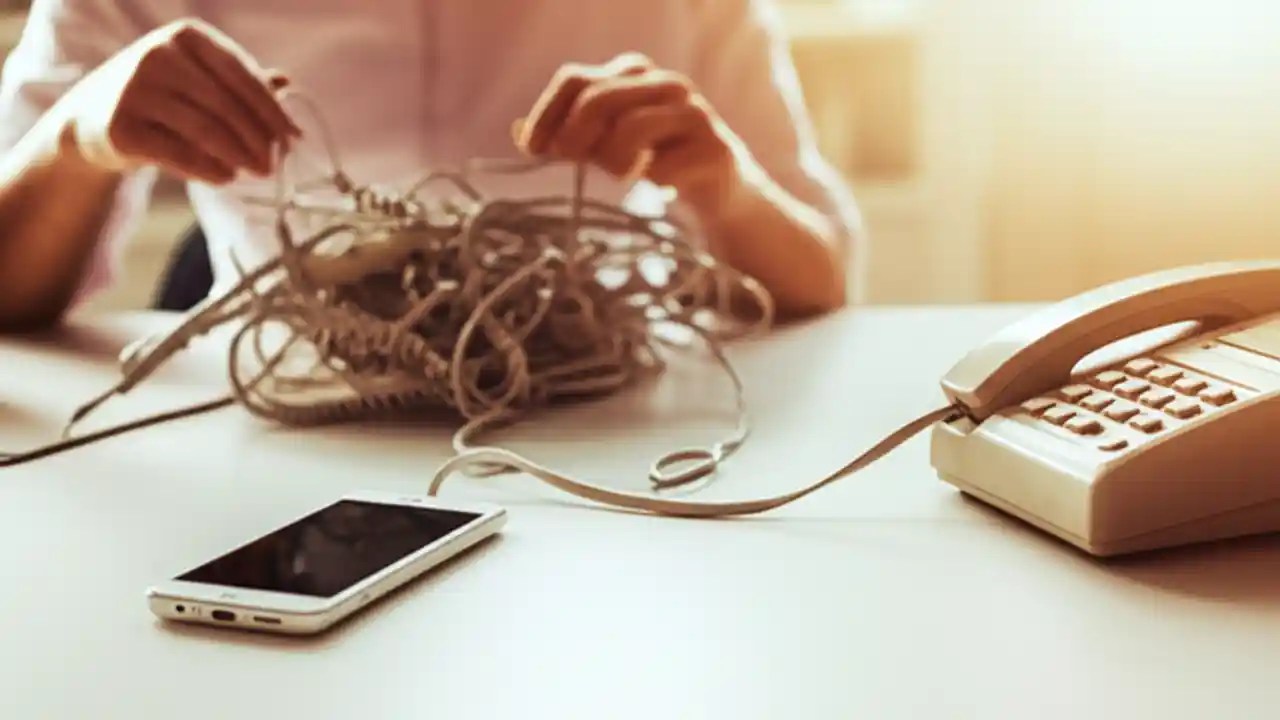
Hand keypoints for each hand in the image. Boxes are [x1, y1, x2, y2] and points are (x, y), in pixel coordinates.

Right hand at [57, 18, 299, 183]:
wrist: (93, 119)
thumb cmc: (163, 97)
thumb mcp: (200, 78)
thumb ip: (240, 80)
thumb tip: (287, 83)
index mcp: (186, 35)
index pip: (241, 74)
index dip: (272, 110)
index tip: (294, 138)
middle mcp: (158, 54)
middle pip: (227, 105)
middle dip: (260, 139)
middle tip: (277, 165)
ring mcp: (135, 89)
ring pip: (206, 130)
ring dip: (240, 157)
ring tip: (260, 172)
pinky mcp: (121, 127)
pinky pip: (180, 154)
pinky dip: (211, 169)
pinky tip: (228, 178)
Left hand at [514, 53, 755, 218]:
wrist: (722, 190)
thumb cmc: (658, 161)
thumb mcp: (608, 144)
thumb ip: (571, 136)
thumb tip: (518, 133)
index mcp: (632, 75)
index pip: (576, 80)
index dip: (547, 113)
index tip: (532, 149)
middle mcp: (663, 85)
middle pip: (599, 99)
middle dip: (574, 137)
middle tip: (570, 164)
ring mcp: (692, 114)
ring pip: (632, 129)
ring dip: (613, 162)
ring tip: (623, 176)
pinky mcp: (713, 149)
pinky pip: (664, 166)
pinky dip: (652, 181)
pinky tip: (659, 188)